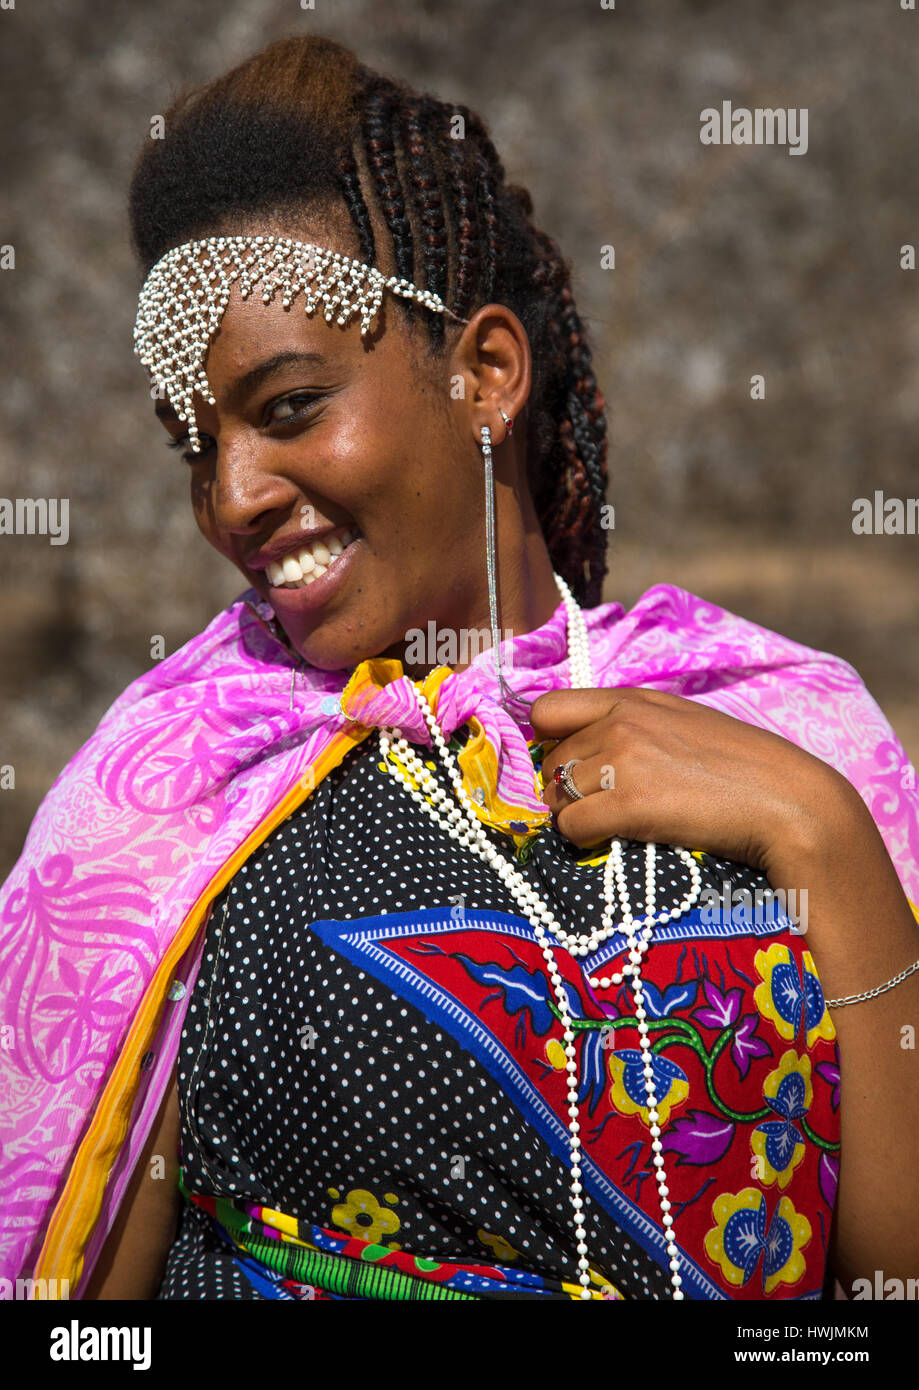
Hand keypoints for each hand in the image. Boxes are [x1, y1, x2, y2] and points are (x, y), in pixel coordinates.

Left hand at [531, 687, 856, 880]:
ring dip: (574, 816)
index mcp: (634, 699)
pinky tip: (614, 839)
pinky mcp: (630, 805)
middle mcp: (622, 722)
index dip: (551, 742)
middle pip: (552, 761)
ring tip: (611, 825)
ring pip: (557, 796)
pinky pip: (571, 827)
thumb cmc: (745, 769)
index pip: (548, 709)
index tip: (572, 765)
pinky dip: (583, 839)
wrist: (790, 802)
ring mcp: (624, 761)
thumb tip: (591, 754)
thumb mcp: (685, 725)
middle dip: (565, 788)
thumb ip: (637, 728)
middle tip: (598, 808)